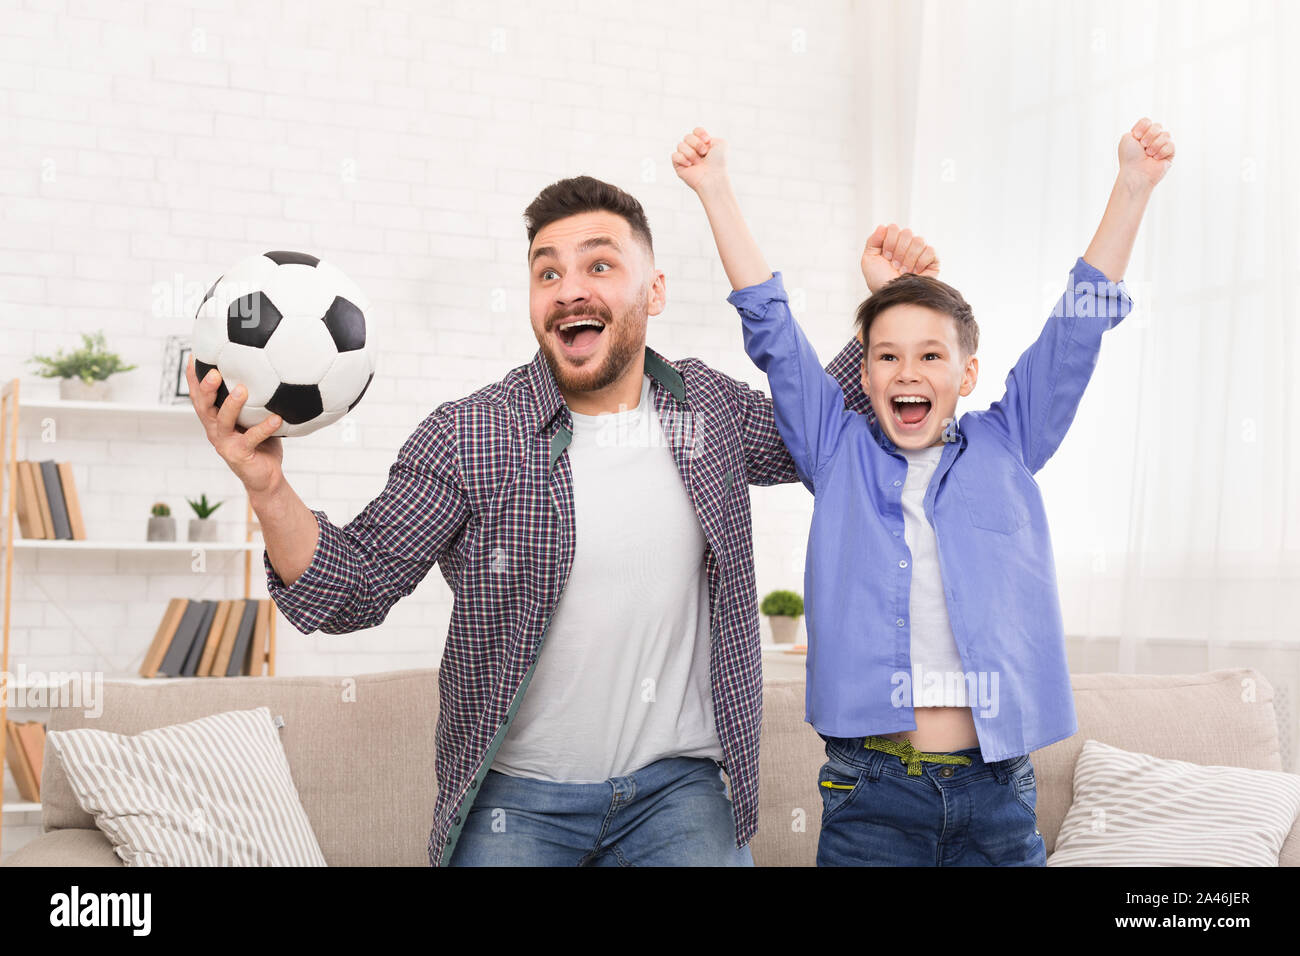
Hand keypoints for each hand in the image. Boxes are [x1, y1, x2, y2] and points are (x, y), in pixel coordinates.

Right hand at [186, 354, 283, 496]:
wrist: (266, 477)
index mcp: (214, 419)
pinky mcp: (238, 455)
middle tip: (214, 372)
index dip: (194, 377)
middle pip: (203, 406)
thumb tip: (269, 368)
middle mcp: (215, 429)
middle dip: (206, 388)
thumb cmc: (261, 443)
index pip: (199, 395)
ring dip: (232, 404)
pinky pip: (252, 439)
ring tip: (243, 389)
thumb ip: (255, 399)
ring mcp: (224, 443)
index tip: (195, 355)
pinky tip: (276, 418)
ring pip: (223, 421)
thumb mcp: (254, 418)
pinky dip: (264, 427)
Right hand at [671, 126, 727, 192]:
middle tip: (704, 153)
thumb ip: (712, 136)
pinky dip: (682, 159)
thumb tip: (699, 141)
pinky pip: (674, 155)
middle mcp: (693, 150)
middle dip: (697, 144)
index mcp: (703, 144)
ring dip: (691, 153)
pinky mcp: (678, 166)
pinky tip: (689, 165)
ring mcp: (685, 157)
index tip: (707, 141)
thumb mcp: (721, 144)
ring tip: (698, 162)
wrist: (713, 177)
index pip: (695, 131)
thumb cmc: (718, 163)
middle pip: (687, 136)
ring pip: (680, 145)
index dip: (700, 133)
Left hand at [860, 223, 938, 293]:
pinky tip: (916, 272)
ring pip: (918, 240)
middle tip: (895, 266)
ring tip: (904, 271)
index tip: (886, 258)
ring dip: (908, 259)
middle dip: (898, 252)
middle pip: (907, 233)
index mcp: (893, 242)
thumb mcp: (868, 260)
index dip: (889, 243)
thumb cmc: (880, 281)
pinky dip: (921, 263)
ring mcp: (920, 252)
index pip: (894, 228)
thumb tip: (883, 226)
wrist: (893, 296)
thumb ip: (872, 241)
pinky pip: (930, 250)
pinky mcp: (933, 260)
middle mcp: (907, 245)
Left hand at [1119, 117, 1174, 188]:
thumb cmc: (1129, 158)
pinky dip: (1162, 152)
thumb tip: (1151, 129)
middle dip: (1149, 136)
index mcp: (1141, 135)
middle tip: (1143, 147)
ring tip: (1149, 155)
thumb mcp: (1127, 138)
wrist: (1135, 173)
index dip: (1142, 128)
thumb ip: (1137, 128)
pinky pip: (1171, 145)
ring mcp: (1161, 146)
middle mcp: (1152, 139)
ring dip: (1155, 145)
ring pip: (1166, 135)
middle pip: (1157, 126)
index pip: (1147, 121)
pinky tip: (1156, 159)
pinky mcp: (1169, 154)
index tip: (1136, 136)